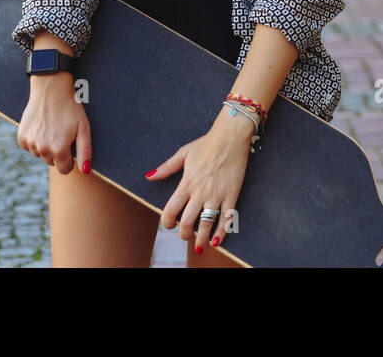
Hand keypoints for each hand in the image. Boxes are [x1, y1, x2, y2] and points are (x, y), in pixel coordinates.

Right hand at [17, 72, 91, 175]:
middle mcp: (42, 149)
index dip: (70, 159)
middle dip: (58, 152)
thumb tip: (85, 171)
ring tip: (52, 128)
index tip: (71, 147)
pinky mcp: (21, 137)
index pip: (65, 169)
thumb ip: (85, 151)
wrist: (50, 89)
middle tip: (62, 133)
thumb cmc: (71, 108)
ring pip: (40, 155)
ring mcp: (30, 143)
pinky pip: (29, 147)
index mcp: (59, 149)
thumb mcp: (84, 128)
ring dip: (46, 146)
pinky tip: (42, 127)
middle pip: (52, 162)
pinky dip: (35, 141)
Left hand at [149, 110, 253, 254]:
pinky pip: (227, 218)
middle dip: (184, 234)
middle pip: (187, 222)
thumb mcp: (183, 153)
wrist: (231, 136)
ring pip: (207, 224)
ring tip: (200, 246)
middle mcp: (200, 192)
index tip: (169, 224)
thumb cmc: (207, 143)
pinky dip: (222, 232)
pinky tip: (218, 240)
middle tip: (185, 235)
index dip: (167, 222)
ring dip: (202, 239)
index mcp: (187, 183)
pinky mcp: (232, 194)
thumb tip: (150, 176)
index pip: (170, 210)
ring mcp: (217, 194)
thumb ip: (167, 167)